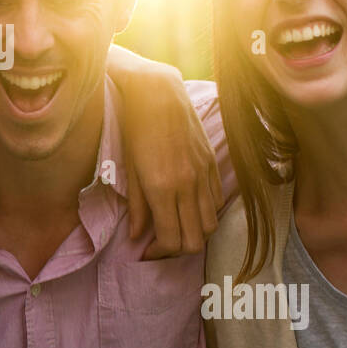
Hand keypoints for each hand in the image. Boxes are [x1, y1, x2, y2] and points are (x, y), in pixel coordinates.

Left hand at [107, 45, 221, 256]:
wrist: (159, 93)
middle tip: (161, 244)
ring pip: (211, 224)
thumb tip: (136, 236)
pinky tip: (188, 207)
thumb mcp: (129, 169)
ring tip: (176, 226)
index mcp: (163, 189)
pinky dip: (205, 212)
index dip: (159, 254)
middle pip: (196, 241)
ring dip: (194, 233)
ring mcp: (204, 175)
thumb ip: (136, 206)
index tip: (147, 251)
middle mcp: (188, 186)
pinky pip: (217, 201)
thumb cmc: (136, 128)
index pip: (172, 241)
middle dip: (178, 250)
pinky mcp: (213, 164)